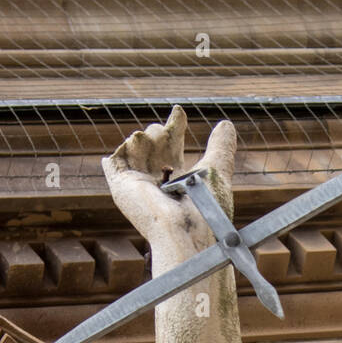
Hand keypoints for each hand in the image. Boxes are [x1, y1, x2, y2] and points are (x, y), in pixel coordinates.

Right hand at [102, 106, 236, 255]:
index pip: (172, 144)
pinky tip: (140, 145)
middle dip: (162, 131)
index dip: (174, 125)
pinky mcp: (121, 186)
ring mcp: (137, 184)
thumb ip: (220, 147)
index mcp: (178, 178)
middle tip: (170, 132)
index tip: (179, 112)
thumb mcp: (216, 170)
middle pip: (153, 141)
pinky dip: (128, 146)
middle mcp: (156, 181)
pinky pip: (116, 157)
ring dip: (149, 137)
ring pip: (136, 144)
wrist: (187, 231)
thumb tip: (225, 123)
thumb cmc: (205, 208)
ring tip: (160, 145)